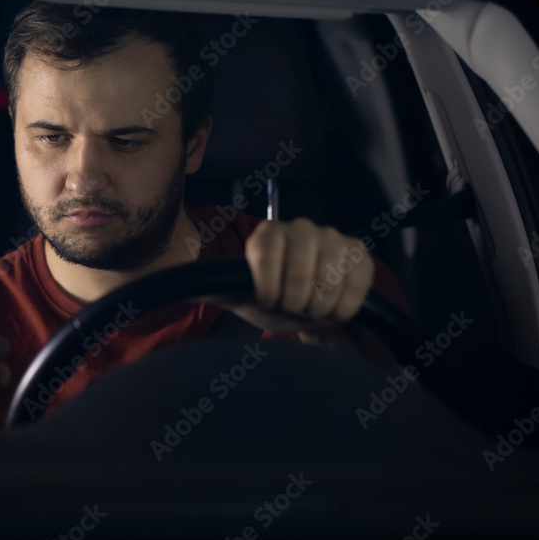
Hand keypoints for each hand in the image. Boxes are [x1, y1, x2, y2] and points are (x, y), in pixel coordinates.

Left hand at [219, 217, 375, 333]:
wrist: (308, 311)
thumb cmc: (271, 300)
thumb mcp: (239, 296)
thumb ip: (211, 289)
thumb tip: (179, 288)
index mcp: (268, 234)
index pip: (265, 258)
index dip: (268, 290)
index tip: (268, 300)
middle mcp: (301, 228)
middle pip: (299, 274)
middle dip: (294, 304)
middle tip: (292, 308)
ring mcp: (333, 237)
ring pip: (329, 280)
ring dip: (319, 308)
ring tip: (312, 309)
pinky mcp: (359, 253)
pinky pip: (356, 284)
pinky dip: (344, 308)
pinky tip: (334, 309)